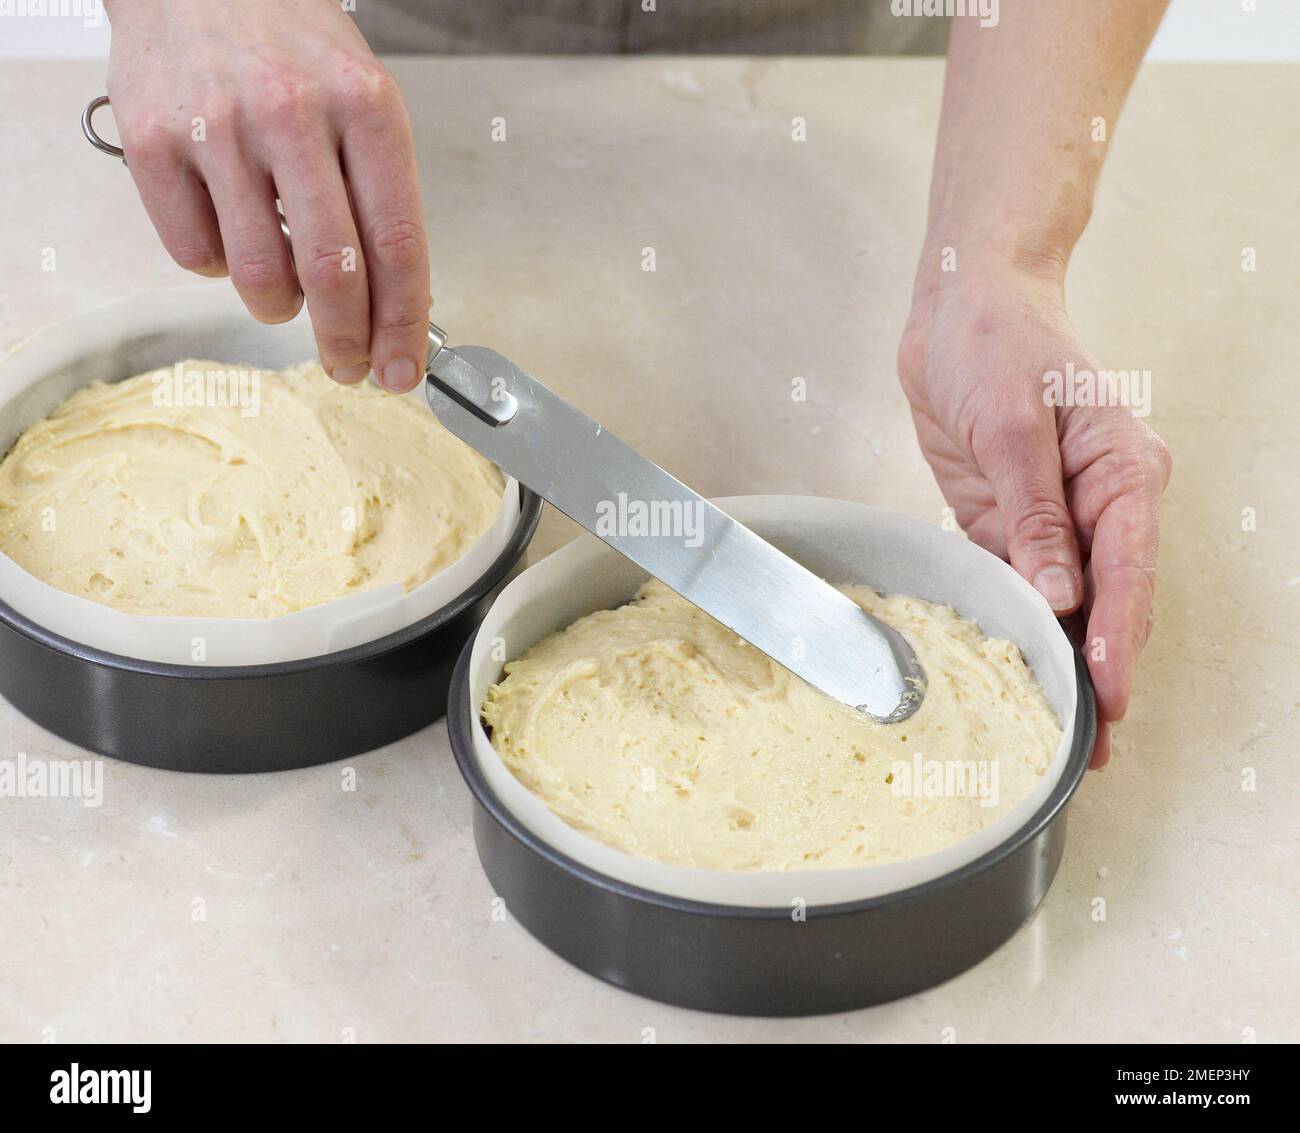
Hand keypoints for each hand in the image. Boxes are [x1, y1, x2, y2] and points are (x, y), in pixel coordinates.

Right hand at [105, 0, 428, 391]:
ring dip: (278, 307)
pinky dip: (215, 267)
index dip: (403, 323)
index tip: (401, 372)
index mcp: (365, 107)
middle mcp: (292, 113)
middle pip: (333, 272)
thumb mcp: (363, 102)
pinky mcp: (152, 140)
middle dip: (346, 340)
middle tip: (348, 366)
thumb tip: (392, 306)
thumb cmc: (293, 50)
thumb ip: (379, 197)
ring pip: (259, 274)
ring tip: (284, 293)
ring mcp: (218, 126)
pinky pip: (192, 252)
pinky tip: (227, 232)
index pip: (397, 243)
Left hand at [898, 265, 1171, 767]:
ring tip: (1054, 735)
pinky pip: (1020, 587)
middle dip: (1098, 673)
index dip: (1118, 641)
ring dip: (1059, 664)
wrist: (961, 306)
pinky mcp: (1012, 525)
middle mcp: (1101, 504)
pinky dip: (1018, 631)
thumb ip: (1033, 513)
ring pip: (1068, 606)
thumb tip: (1058, 595)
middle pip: (1108, 603)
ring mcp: (1058, 519)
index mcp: (1123, 473)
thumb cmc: (996, 342)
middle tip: (1086, 751)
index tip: (1108, 699)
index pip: (1128, 572)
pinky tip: (1011, 678)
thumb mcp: (1010, 424)